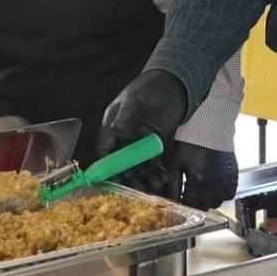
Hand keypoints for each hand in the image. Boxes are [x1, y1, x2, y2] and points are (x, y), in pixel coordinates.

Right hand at [98, 70, 189, 195]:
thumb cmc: (147, 88)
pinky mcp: (155, 148)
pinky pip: (154, 165)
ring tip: (152, 188)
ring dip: (144, 179)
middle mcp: (124, 141)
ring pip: (138, 168)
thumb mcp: (133, 100)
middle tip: (135, 190)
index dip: (107, 167)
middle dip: (128, 179)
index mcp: (112, 129)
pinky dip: (157, 173)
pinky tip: (162, 179)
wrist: (171, 85)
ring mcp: (140, 146)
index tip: (112, 179)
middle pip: (122, 165)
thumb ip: (126, 116)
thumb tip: (117, 128)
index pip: (105, 152)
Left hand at [168, 144, 238, 209]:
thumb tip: (171, 198)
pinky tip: (215, 187)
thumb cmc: (191, 141)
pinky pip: (229, 194)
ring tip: (203, 191)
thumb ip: (174, 184)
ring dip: (209, 200)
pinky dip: (223, 194)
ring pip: (217, 202)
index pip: (189, 204)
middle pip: (203, 206)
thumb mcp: (176, 162)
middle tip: (191, 195)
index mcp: (197, 182)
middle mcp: (213, 185)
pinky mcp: (233, 175)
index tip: (182, 199)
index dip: (184, 203)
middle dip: (196, 203)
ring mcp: (225, 181)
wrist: (209, 126)